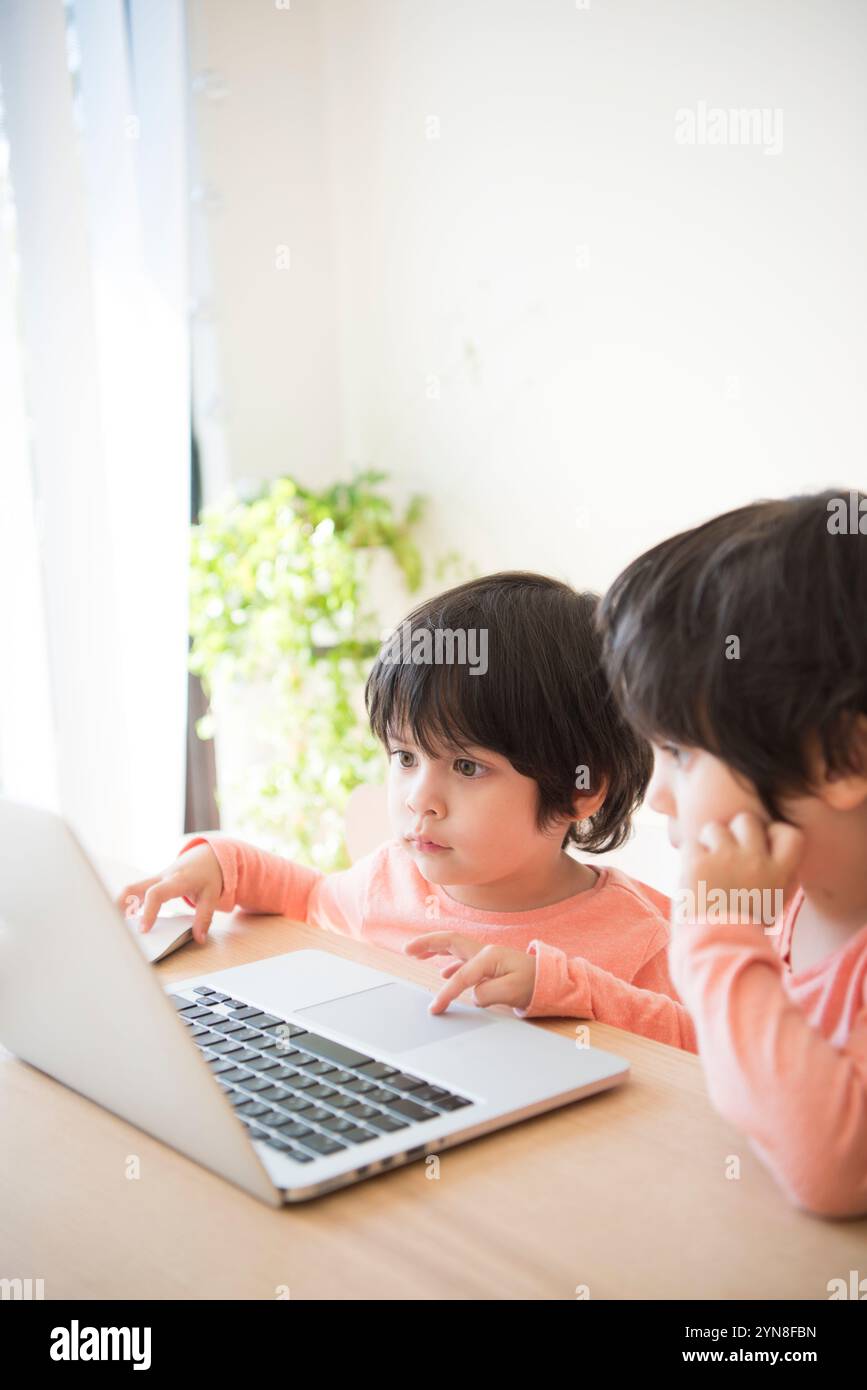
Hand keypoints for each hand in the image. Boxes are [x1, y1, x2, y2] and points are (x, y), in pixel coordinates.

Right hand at [115, 843, 223, 943]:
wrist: (205, 857)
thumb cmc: (207, 875)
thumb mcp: (212, 895)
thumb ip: (204, 917)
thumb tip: (199, 938)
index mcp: (175, 880)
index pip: (156, 894)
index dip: (148, 912)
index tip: (143, 930)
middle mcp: (160, 879)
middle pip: (133, 888)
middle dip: (120, 906)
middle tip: (115, 927)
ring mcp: (153, 880)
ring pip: (130, 890)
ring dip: (119, 906)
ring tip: (113, 926)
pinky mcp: (151, 884)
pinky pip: (135, 893)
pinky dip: (126, 905)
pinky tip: (122, 920)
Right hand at [404, 931, 536, 1013]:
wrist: (552, 980)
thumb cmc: (534, 984)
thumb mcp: (512, 991)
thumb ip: (488, 993)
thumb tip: (472, 995)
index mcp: (489, 957)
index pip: (460, 976)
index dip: (445, 993)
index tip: (434, 1008)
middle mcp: (485, 952)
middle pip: (450, 942)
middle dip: (427, 944)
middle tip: (408, 948)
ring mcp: (487, 956)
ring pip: (454, 948)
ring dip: (434, 948)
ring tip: (416, 953)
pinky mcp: (490, 964)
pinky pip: (462, 959)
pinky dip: (448, 962)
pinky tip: (443, 971)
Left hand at [677, 811, 804, 926]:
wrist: (718, 950)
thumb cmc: (743, 929)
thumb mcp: (772, 902)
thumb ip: (773, 873)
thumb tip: (763, 844)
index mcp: (778, 873)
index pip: (790, 834)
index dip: (775, 833)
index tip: (763, 844)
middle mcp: (756, 861)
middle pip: (747, 820)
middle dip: (735, 832)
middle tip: (727, 855)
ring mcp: (727, 859)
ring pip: (715, 828)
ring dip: (709, 843)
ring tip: (707, 867)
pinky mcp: (698, 863)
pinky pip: (691, 844)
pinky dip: (689, 857)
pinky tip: (692, 875)